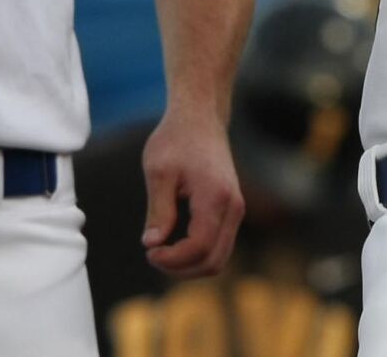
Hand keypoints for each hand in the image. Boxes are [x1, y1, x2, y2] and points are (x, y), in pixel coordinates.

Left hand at [139, 106, 244, 277]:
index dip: (172, 260)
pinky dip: (199, 254)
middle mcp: (233, 207)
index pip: (198, 247)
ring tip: (162, 253)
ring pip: (219, 258)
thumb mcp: (159, 171)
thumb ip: (158, 210)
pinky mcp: (232, 210)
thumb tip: (151, 244)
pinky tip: (175, 244)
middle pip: (213, 261)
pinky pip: (220, 245)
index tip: (149, 252)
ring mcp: (236, 209)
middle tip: (153, 256)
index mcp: (215, 197)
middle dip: (181, 269)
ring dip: (191, 265)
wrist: (201, 117)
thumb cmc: (176, 139)